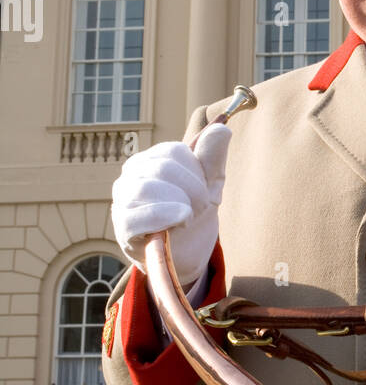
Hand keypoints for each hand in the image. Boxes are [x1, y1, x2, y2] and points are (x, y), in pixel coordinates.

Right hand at [111, 124, 231, 284]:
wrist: (186, 256)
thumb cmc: (193, 215)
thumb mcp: (210, 186)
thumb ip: (213, 158)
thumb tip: (222, 128)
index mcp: (150, 160)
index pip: (172, 151)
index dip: (197, 170)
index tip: (206, 190)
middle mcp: (131, 175)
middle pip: (162, 168)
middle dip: (192, 189)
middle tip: (202, 207)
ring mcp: (123, 201)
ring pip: (147, 187)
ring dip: (180, 203)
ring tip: (189, 216)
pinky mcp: (123, 228)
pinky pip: (136, 216)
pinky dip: (164, 216)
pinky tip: (180, 221)